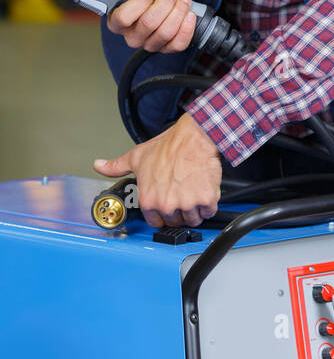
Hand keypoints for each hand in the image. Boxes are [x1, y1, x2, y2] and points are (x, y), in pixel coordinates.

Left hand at [93, 113, 221, 227]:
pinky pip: (209, 211)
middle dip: (179, 211)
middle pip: (176, 221)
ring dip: (195, 209)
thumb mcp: (137, 156)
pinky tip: (204, 189)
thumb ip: (116, 166)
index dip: (162, 213)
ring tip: (193, 190)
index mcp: (148, 199)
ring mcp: (187, 203)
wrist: (194, 136)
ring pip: (193, 219)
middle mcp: (167, 204)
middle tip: (182, 193)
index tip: (168, 203)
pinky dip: (209, 204)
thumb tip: (99, 165)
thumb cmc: (169, 145)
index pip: (155, 222)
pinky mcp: (205, 199)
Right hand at [106, 0, 196, 53]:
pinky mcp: (167, 47)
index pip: (123, 18)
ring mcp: (149, 43)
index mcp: (116, 19)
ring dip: (178, 12)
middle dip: (165, 4)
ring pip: (165, 33)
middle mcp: (130, 35)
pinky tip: (189, 14)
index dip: (139, 4)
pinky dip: (187, 28)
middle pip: (148, 24)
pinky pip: (178, 44)